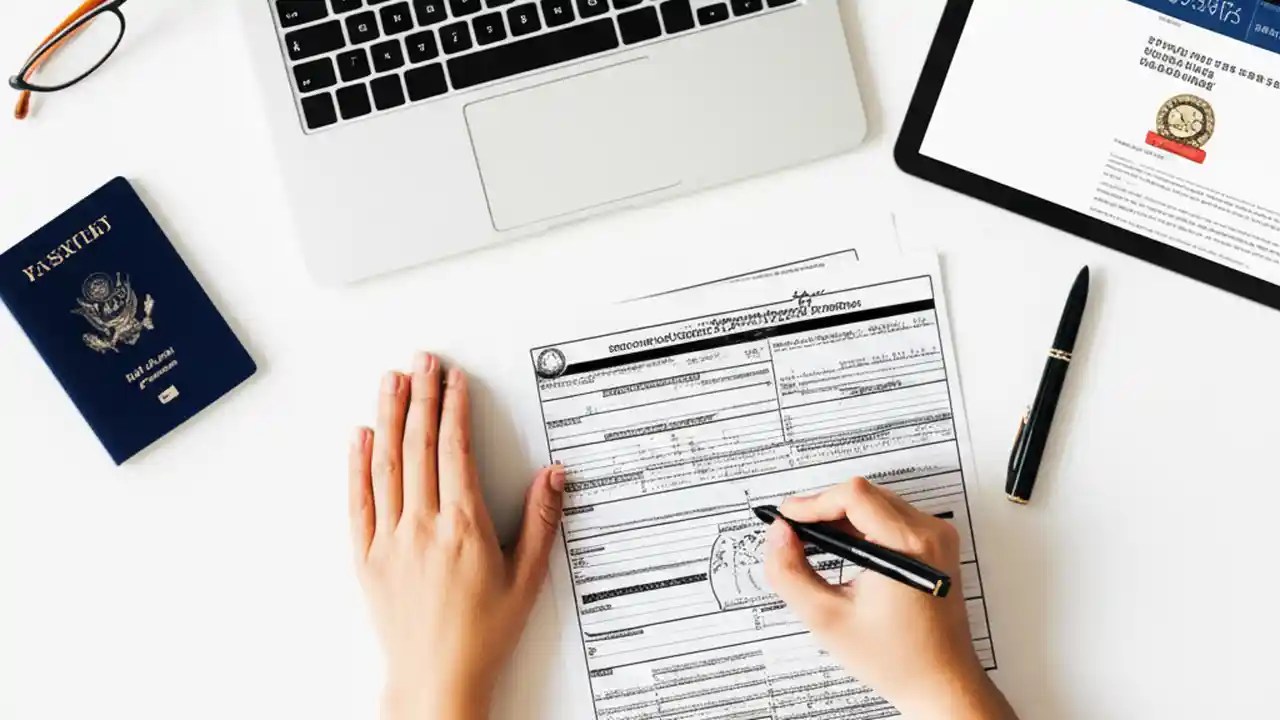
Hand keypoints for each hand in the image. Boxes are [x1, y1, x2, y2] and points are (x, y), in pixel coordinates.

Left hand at [348, 353, 564, 719]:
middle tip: (423, 362)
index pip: (456, 449)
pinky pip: (360, 500)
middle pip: (419, 445)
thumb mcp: (526, 577)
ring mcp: (391, 539)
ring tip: (391, 381)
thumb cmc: (483, 634)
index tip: (454, 380)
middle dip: (422, 396)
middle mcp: (423, 526)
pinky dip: (358, 465)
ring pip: (387, 463)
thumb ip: (540, 520)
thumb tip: (554, 475)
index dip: (454, 407)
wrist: (437, 678)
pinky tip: (360, 437)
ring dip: (389, 416)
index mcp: (464, 526)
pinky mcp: (367, 557)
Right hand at [764, 478, 1015, 719]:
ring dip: (842, 517)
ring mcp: (939, 539)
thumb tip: (778, 535)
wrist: (941, 684)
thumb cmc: (896, 659)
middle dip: (824, 510)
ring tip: (814, 543)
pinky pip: (893, 519)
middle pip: (865, 495)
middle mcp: (930, 534)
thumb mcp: (827, 619)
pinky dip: (863, 527)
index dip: (813, 502)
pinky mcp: (937, 547)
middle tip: (794, 534)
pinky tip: (843, 550)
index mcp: (908, 546)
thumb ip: (790, 573)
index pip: (854, 495)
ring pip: (878, 504)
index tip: (787, 519)